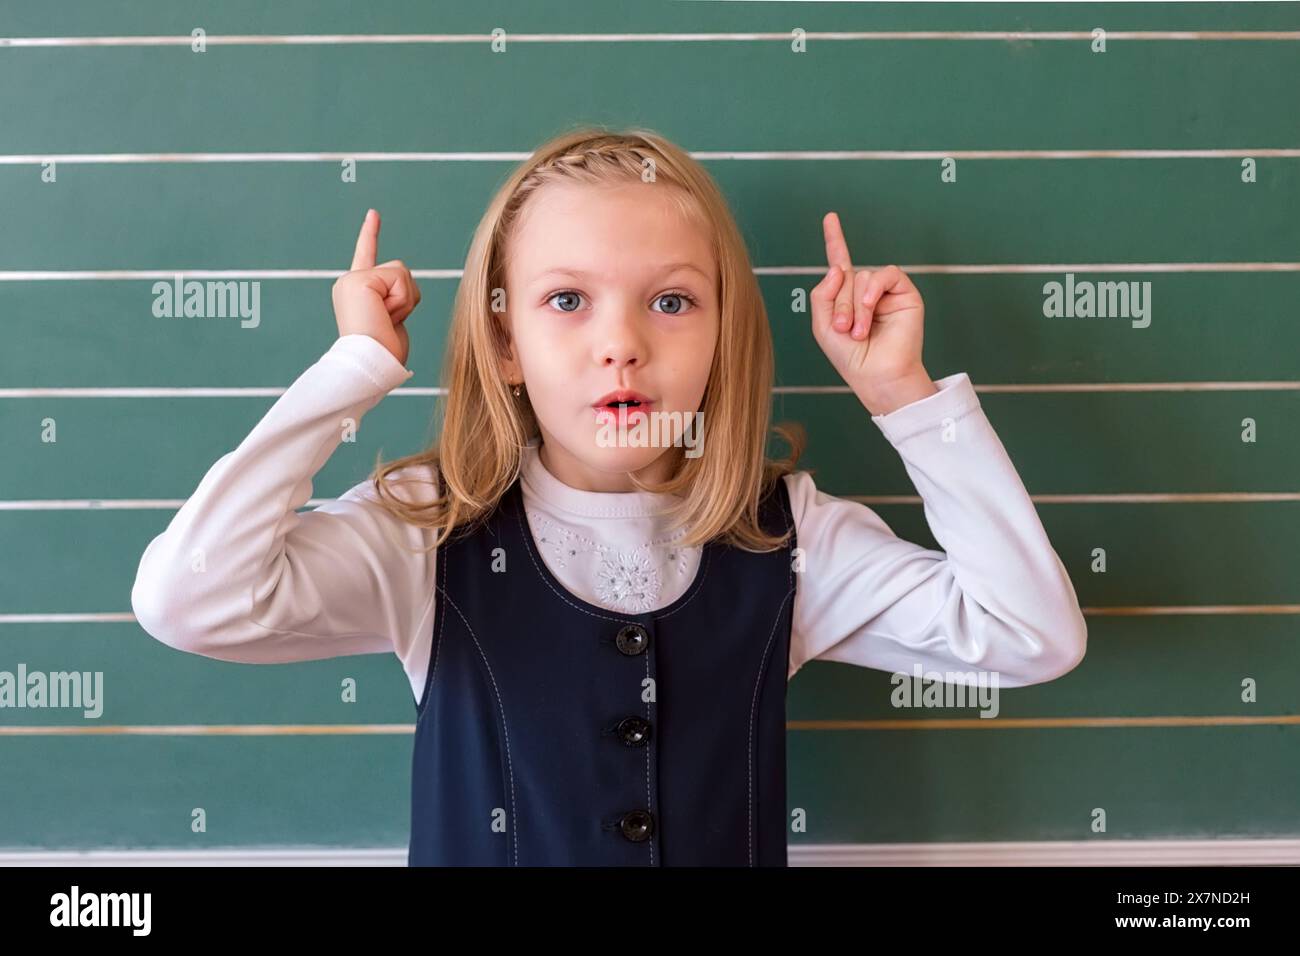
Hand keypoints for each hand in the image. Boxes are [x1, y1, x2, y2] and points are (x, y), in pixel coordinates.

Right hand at [331, 209, 419, 365]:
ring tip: (386, 320)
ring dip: (404, 300)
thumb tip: (400, 308)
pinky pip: (399, 278)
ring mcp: (352, 279)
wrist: (369, 366)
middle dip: (406, 298)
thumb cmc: (383, 355)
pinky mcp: (359, 280)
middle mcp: (350, 281)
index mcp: (357, 291)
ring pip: (402, 273)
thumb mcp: (394, 323)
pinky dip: (401, 300)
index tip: (373, 214)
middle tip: (388, 322)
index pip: (366, 255)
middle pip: (400, 271)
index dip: (369, 234)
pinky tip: (384, 315)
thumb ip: (396, 304)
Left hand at [810, 211, 935, 415]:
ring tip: (858, 331)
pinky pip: (885, 274)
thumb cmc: (851, 358)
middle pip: (846, 275)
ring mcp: (886, 292)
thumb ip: (822, 294)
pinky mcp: (905, 293)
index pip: (840, 264)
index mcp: (846, 298)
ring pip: (863, 277)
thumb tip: (839, 267)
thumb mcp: (823, 326)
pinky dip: (873, 291)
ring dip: (856, 305)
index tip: (830, 218)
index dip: (835, 240)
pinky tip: (870, 309)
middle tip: (844, 330)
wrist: (877, 375)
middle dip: (840, 303)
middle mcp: (866, 291)